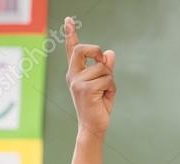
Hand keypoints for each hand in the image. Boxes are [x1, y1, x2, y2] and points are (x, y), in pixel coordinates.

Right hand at [64, 17, 115, 135]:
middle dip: (96, 51)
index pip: (72, 50)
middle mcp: (73, 75)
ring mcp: (77, 82)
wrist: (94, 127)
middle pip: (82, 49)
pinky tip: (104, 98)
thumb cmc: (99, 107)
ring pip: (103, 68)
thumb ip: (106, 69)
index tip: (68, 20)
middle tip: (102, 61)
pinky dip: (111, 88)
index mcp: (75, 73)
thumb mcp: (105, 84)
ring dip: (110, 80)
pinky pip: (106, 79)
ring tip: (104, 93)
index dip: (70, 34)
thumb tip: (110, 53)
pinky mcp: (85, 89)